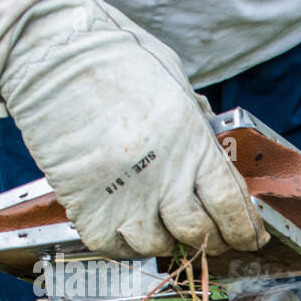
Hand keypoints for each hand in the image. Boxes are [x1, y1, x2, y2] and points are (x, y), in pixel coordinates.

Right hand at [0, 0, 267, 257]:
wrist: (50, 53)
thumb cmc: (116, 60)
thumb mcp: (176, 89)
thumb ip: (199, 128)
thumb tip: (218, 160)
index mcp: (193, 144)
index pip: (232, 205)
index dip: (246, 230)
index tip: (251, 239)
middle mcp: (164, 177)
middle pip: (201, 233)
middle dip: (212, 240)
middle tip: (210, 236)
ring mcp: (125, 196)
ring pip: (158, 246)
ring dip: (164, 240)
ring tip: (159, 221)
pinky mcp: (87, 207)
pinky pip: (116, 247)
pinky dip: (124, 243)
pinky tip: (125, 222)